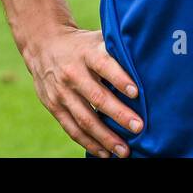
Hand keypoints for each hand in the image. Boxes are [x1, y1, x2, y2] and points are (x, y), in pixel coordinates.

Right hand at [23, 25, 141, 157]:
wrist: (42, 45)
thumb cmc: (82, 44)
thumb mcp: (97, 39)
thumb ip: (118, 49)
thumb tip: (149, 61)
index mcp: (86, 52)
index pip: (104, 64)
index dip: (120, 78)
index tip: (136, 92)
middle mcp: (72, 73)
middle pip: (96, 97)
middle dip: (118, 114)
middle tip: (138, 127)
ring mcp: (61, 92)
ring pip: (84, 119)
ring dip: (105, 137)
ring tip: (124, 150)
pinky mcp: (54, 107)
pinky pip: (72, 128)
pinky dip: (89, 143)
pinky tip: (104, 153)